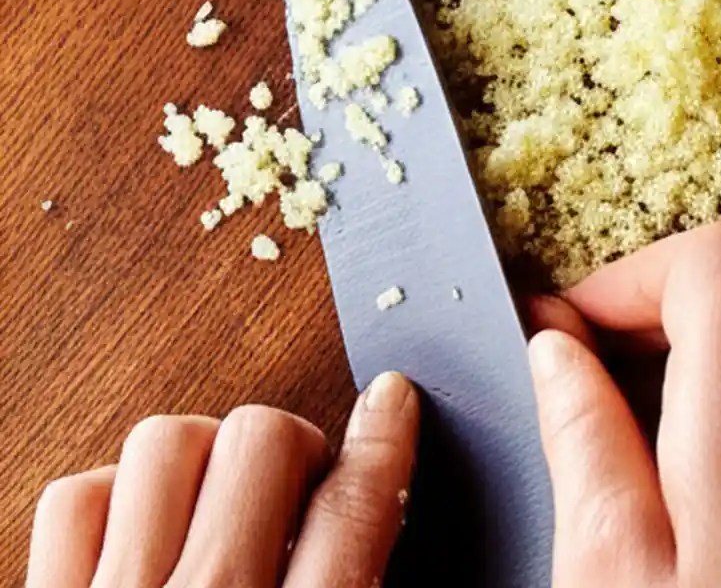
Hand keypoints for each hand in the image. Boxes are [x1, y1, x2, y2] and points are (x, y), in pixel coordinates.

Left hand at [27, 372, 419, 586]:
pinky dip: (116, 493)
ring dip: (206, 456)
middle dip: (290, 444)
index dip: (384, 441)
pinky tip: (144, 525)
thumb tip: (370, 499)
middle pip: (264, 443)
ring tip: (217, 499)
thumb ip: (349, 578)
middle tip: (294, 480)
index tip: (391, 400)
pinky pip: (78, 495)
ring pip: (170, 444)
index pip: (354, 510)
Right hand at [526, 223, 720, 586]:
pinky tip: (709, 513)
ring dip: (707, 383)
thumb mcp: (605, 568)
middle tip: (600, 379)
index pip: (720, 259)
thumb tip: (558, 350)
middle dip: (664, 319)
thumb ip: (582, 439)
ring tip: (645, 462)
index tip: (581, 328)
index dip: (635, 274)